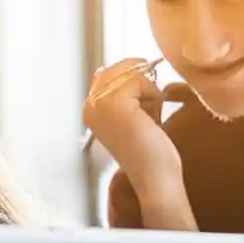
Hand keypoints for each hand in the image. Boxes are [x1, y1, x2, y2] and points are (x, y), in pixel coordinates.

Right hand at [84, 58, 181, 188]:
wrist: (154, 177)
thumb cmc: (149, 151)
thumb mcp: (133, 115)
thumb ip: (126, 92)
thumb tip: (132, 65)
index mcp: (90, 109)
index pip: (107, 73)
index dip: (130, 80)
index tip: (143, 102)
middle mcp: (89, 104)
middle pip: (116, 68)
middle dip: (140, 82)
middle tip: (149, 110)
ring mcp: (99, 103)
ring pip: (130, 72)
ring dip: (148, 90)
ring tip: (149, 117)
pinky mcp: (114, 103)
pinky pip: (139, 79)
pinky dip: (153, 94)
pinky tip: (152, 118)